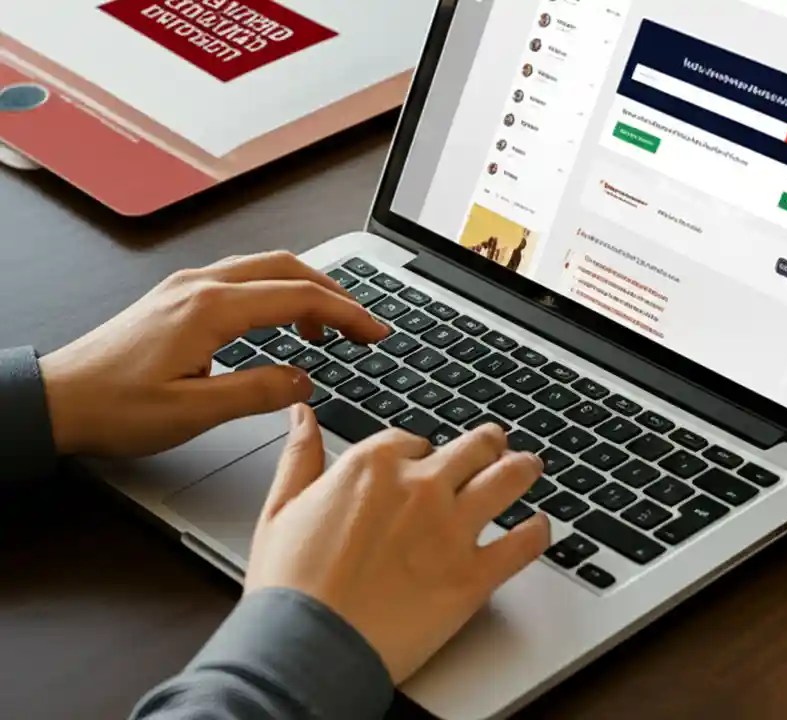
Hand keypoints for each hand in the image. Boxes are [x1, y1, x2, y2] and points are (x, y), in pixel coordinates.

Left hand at [38, 252, 388, 456]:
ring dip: (304, 290)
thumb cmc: (113, 408)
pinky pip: (241, 279)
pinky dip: (275, 293)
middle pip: (287, 268)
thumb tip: (303, 381)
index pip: (298, 296)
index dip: (347, 313)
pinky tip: (280, 322)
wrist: (54, 401)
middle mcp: (199, 286)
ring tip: (330, 326)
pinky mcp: (176, 298)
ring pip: (264, 268)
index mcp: (210, 309)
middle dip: (335, 292)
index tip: (376, 332)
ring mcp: (185, 286)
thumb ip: (258, 393)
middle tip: (363, 324)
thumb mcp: (194, 412)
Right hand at [247, 410, 550, 682]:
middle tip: (496, 448)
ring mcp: (452, 529)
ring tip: (530, 467)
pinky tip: (539, 528)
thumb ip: (299, 456)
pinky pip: (524, 543)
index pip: (416, 441)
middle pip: (474, 448)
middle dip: (488, 445)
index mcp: (372, 466)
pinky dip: (538, 532)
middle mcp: (420, 487)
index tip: (427, 462)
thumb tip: (302, 415)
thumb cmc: (288, 588)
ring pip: (509, 478)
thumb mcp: (280, 509)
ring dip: (524, 468)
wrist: (306, 647)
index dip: (424, 452)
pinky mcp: (473, 574)